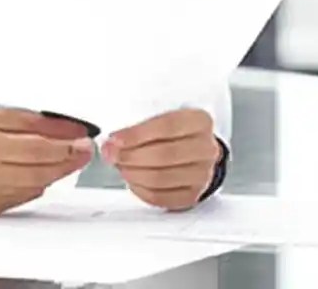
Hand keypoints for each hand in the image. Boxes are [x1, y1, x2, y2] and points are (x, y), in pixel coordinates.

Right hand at [0, 108, 93, 215]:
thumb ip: (34, 122)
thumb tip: (67, 128)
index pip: (40, 150)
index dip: (67, 147)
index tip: (85, 141)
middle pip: (42, 172)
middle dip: (68, 162)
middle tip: (84, 152)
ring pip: (35, 187)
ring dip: (55, 174)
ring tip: (64, 159)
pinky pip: (22, 198)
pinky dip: (35, 185)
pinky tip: (38, 172)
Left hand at [101, 109, 221, 210]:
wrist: (197, 153)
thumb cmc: (175, 134)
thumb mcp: (163, 118)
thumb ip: (140, 126)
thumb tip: (112, 142)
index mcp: (199, 121)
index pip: (167, 126)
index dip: (137, 134)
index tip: (115, 139)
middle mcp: (206, 148)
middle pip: (164, 155)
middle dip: (130, 156)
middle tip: (111, 155)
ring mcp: (202, 174)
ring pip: (161, 178)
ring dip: (133, 173)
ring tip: (121, 166)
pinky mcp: (193, 196)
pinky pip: (161, 198)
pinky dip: (140, 190)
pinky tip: (132, 180)